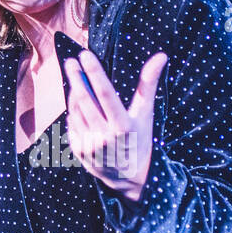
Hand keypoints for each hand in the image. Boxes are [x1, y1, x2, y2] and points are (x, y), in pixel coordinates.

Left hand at [63, 48, 167, 203]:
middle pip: (85, 101)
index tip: (85, 55)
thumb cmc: (139, 138)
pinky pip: (72, 124)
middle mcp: (105, 137)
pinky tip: (77, 102)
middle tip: (70, 62)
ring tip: (75, 78)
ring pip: (76, 111)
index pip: (105, 94)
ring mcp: (90, 146)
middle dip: (76, 79)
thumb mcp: (146, 114)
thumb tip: (161, 55)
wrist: (129, 177)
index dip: (94, 73)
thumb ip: (149, 84)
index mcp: (123, 126)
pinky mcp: (80, 152)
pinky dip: (74, 111)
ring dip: (74, 93)